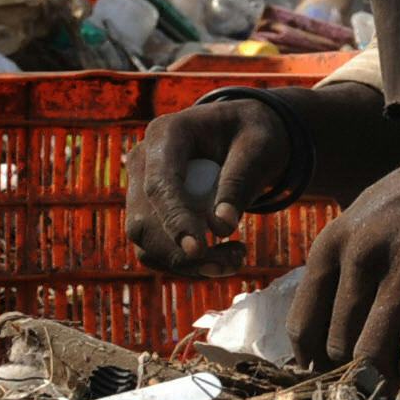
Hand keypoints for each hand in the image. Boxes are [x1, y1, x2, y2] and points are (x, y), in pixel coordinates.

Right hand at [126, 93, 288, 272]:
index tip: (198, 250)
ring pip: (147, 243)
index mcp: (167, 134)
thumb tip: (221, 228)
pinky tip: (223, 258)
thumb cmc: (252, 135)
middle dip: (184, 252)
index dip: (175, 220)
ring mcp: (140, 190)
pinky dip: (187, 265)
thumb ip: (238, 183)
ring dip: (188, 265)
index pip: (159, 185)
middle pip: (144, 222)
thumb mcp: (258, 148)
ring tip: (235, 258)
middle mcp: (144, 162)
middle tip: (236, 258)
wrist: (243, 136)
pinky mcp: (149, 214)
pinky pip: (157, 250)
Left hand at [293, 140, 399, 390]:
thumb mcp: (363, 219)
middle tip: (370, 383)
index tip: (330, 376)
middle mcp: (362, 255)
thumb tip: (323, 338)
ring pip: (376, 353)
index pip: (303, 326)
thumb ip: (341, 269)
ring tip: (395, 379)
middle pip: (340, 346)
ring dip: (385, 378)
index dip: (314, 363)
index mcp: (334, 243)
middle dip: (354, 374)